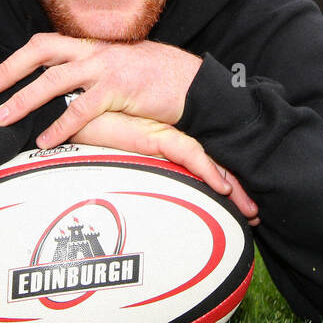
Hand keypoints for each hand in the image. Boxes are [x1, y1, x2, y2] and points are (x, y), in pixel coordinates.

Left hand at [0, 33, 201, 148]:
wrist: (197, 84)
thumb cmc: (160, 79)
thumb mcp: (122, 67)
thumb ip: (94, 72)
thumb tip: (67, 85)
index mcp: (94, 46)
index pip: (46, 43)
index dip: (16, 59)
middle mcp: (96, 51)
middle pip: (41, 52)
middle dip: (8, 72)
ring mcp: (107, 68)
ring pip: (54, 80)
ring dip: (23, 100)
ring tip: (2, 118)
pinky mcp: (120, 89)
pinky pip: (81, 108)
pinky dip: (59, 125)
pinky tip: (45, 139)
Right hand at [69, 111, 258, 224]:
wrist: (67, 110)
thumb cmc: (87, 128)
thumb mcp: (115, 151)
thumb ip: (129, 163)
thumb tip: (135, 195)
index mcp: (163, 137)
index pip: (202, 159)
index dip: (224, 178)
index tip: (240, 201)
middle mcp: (170, 133)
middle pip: (214, 161)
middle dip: (238, 188)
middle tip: (255, 213)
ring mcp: (165, 132)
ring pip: (209, 160)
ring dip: (232, 186)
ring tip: (250, 211)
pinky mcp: (154, 134)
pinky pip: (188, 154)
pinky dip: (208, 171)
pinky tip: (222, 188)